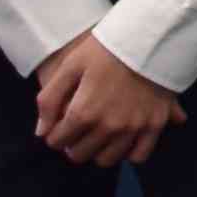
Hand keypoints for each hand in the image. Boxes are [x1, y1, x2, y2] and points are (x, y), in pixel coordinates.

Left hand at [31, 32, 185, 166]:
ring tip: (98, 135)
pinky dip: (129, 153)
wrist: (150, 36)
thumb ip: (49, 100)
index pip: (57, 141)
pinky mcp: (155, 124)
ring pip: (107, 159)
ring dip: (97, 151)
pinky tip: (124, 140)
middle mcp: (108, 126)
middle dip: (73, 144)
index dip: (54, 133)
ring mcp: (133, 127)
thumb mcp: (69, 66)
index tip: (60, 124)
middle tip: (78, 129)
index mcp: (83, 112)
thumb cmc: (105, 48)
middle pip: (79, 154)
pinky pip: (139, 155)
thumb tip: (42, 132)